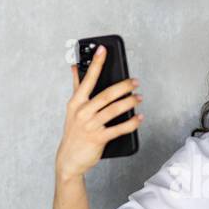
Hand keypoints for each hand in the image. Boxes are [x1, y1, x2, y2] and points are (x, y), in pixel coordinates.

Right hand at [55, 45, 143, 181]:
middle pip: (106, 94)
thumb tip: (75, 67)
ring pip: (114, 110)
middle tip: (135, 82)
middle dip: (123, 86)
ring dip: (129, 102)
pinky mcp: (98, 138)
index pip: (87, 79)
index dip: (96, 63)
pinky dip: (131, 123)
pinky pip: (118, 129)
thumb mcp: (72, 109)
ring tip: (138, 98)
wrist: (69, 159)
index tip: (103, 50)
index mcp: (76, 102)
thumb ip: (76, 87)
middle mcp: (82, 112)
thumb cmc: (73, 132)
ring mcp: (90, 126)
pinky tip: (139, 118)